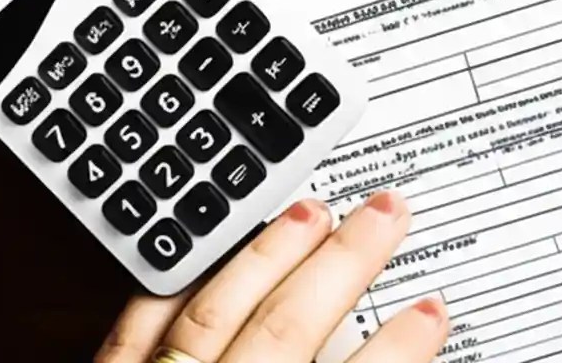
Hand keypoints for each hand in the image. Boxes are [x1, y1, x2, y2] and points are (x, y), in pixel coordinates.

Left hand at [94, 190, 448, 362]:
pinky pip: (130, 336)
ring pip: (214, 316)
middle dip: (344, 265)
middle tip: (386, 212)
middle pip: (287, 330)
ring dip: (267, 258)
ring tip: (309, 212)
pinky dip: (164, 295)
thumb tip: (398, 356)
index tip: (431, 310)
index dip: (400, 346)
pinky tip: (196, 262)